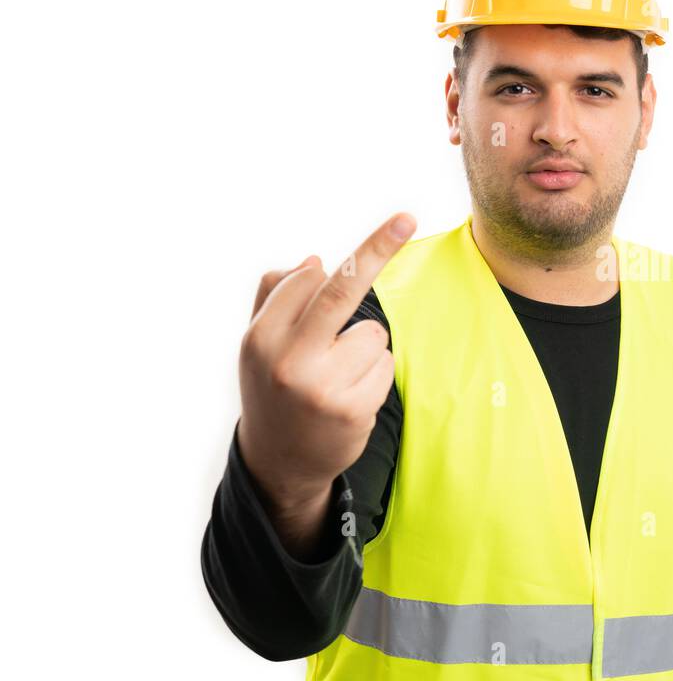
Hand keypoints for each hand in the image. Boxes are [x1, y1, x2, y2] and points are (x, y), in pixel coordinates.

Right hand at [236, 212, 415, 513]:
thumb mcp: (257, 345)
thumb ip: (276, 299)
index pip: (309, 282)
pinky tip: (349, 396)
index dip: (345, 261)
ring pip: (373, 335)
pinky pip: (385, 366)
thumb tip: (315, 260)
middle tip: (407, 217)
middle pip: (340, 291)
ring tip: (336, 376)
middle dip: (376, 249)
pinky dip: (375, 375)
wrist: (277, 462)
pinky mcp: (352, 411)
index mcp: (260, 338)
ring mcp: (321, 388)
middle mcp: (286, 360)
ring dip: (364, 349)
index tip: (397, 222)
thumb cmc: (271, 387)